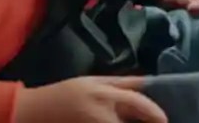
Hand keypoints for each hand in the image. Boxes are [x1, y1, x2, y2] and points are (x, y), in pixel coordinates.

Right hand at [13, 76, 166, 122]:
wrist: (33, 113)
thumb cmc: (65, 94)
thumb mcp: (92, 80)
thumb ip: (121, 83)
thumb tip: (148, 83)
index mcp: (104, 95)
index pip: (138, 103)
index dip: (155, 113)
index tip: (165, 120)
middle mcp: (102, 115)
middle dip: (149, 122)